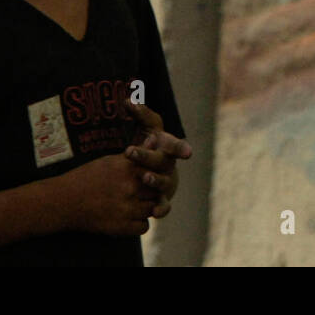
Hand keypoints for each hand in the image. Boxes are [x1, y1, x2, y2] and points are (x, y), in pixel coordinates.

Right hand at [58, 154, 159, 235]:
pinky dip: (138, 224)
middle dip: (150, 192)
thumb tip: (155, 139)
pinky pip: (144, 227)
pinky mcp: (121, 227)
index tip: (148, 177)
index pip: (157, 171)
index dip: (154, 175)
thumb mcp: (110, 160)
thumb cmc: (87, 177)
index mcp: (127, 169)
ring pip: (152, 209)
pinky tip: (128, 217)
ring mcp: (126, 209)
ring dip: (145, 208)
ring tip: (132, 204)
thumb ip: (136, 154)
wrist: (63, 201)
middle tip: (140, 193)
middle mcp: (129, 188)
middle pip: (156, 190)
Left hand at [125, 101, 192, 219]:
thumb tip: (128, 100)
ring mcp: (166, 182)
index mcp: (167, 146)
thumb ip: (139, 113)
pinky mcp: (161, 199)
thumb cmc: (149, 144)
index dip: (178, 146)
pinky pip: (163, 206)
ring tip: (144, 177)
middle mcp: (169, 164)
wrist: (147, 170)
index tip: (186, 150)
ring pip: (164, 183)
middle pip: (162, 161)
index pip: (173, 143)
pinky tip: (155, 213)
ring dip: (155, 180)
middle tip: (129, 152)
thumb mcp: (146, 127)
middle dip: (147, 156)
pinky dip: (161, 209)